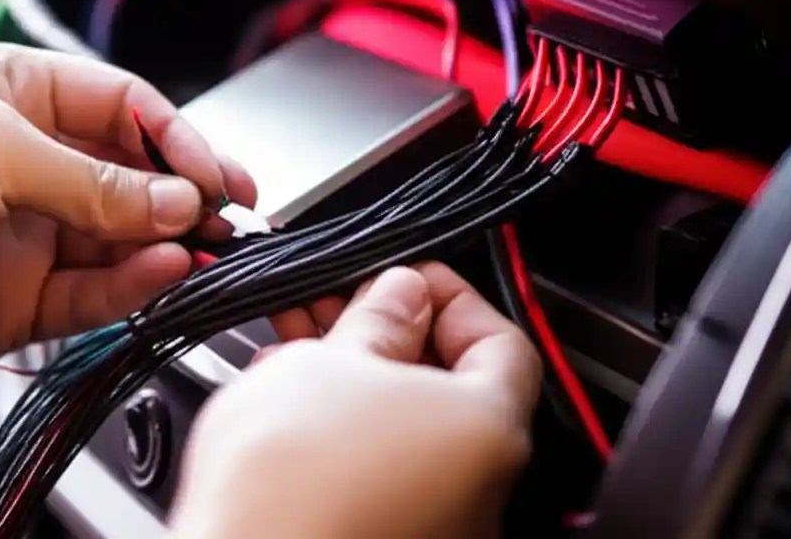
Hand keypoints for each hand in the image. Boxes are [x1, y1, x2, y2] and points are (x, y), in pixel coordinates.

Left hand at [0, 44, 253, 383]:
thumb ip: (92, 182)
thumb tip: (174, 199)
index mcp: (11, 94)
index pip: (121, 106)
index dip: (177, 136)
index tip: (218, 170)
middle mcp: (21, 163)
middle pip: (129, 177)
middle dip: (181, 195)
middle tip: (227, 216)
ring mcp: (18, 234)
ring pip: (116, 242)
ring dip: (162, 245)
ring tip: (201, 250)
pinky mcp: (9, 302)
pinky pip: (87, 295)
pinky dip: (127, 288)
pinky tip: (158, 275)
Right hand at [169, 264, 540, 538]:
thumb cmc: (289, 483)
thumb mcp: (329, 361)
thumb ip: (378, 318)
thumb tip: (400, 294)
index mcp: (486, 429)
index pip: (501, 340)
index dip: (449, 296)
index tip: (404, 277)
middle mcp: (478, 487)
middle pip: (449, 385)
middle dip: (389, 332)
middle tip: (338, 304)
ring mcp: (435, 523)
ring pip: (404, 428)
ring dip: (356, 378)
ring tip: (297, 345)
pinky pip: (377, 471)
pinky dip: (344, 431)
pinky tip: (290, 405)